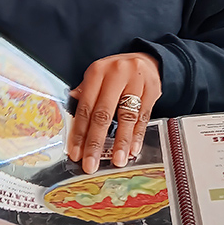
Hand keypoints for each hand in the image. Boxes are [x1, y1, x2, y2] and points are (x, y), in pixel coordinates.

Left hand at [67, 53, 161, 174]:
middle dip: (96, 142)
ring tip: (117, 161)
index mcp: (97, 71)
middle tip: (91, 164)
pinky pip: (143, 116)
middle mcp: (116, 74)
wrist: (145, 60)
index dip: (80, 132)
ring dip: (121, 142)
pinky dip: (137, 135)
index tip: (76, 153)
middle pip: (104, 113)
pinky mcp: (152, 90)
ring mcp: (136, 81)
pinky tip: (133, 150)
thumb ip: (85, 94)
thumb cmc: (115, 72)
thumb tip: (71, 115)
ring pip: (126, 116)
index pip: (86, 106)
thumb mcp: (97, 76)